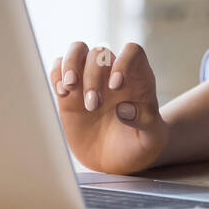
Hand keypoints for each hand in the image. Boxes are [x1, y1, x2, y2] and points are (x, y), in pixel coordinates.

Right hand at [51, 41, 168, 174]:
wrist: (118, 159)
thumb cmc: (139, 144)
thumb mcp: (151, 139)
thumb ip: (144, 121)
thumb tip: (124, 108)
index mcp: (138, 79)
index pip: (132, 52)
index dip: (123, 62)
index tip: (115, 86)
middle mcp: (113, 73)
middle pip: (100, 52)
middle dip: (93, 76)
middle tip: (93, 106)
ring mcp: (90, 80)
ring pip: (78, 50)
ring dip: (70, 64)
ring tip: (69, 88)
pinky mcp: (70, 92)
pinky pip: (59, 68)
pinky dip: (57, 75)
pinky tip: (62, 93)